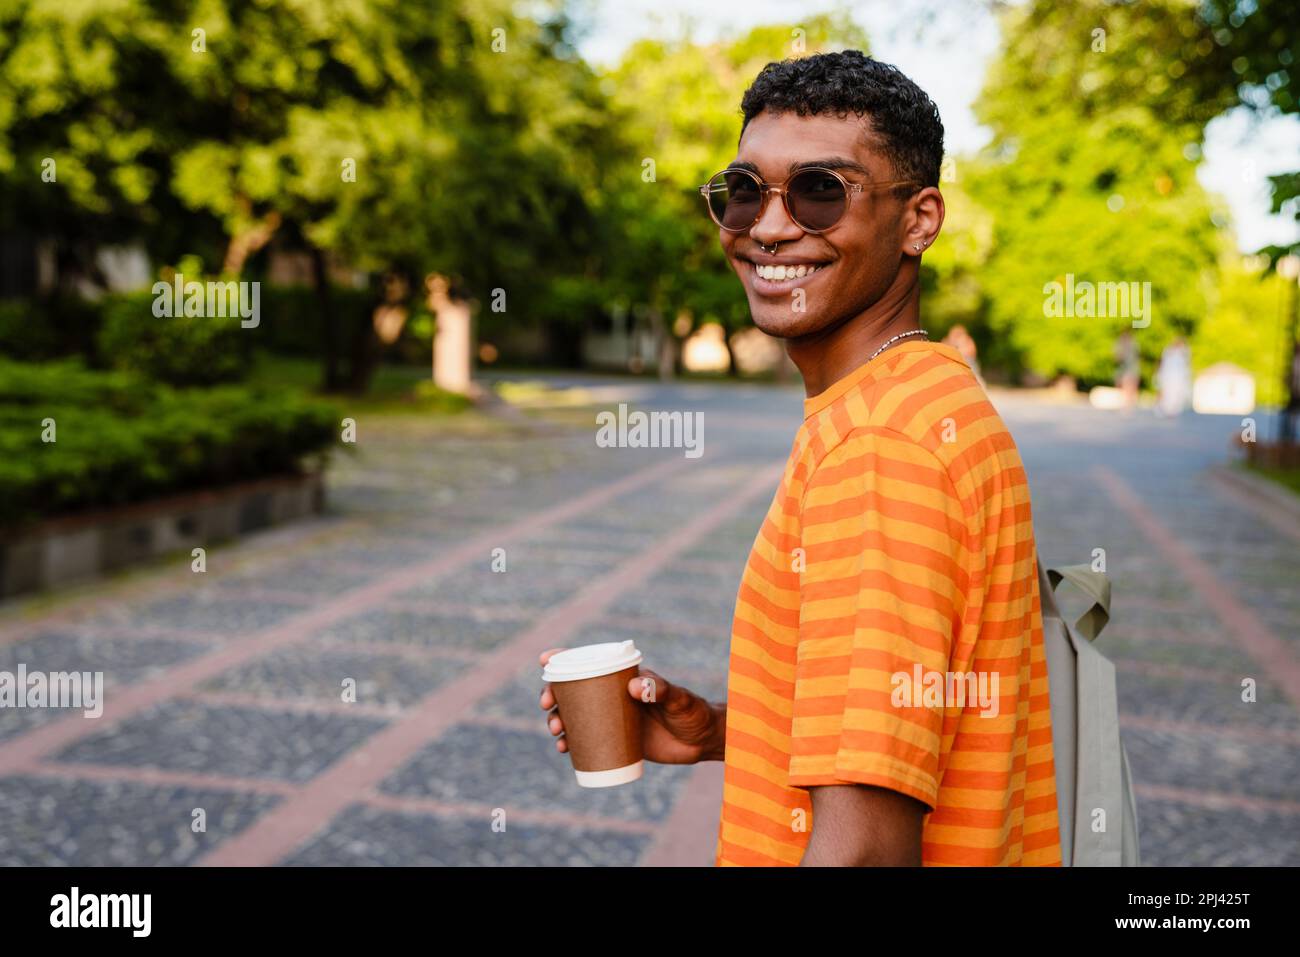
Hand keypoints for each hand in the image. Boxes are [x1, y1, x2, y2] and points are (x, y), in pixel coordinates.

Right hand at [538, 648, 723, 764]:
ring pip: (575, 715)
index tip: (545, 660)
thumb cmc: (693, 712)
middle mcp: (614, 695)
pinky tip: (564, 748)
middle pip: (574, 690)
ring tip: (558, 732)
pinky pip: (587, 739)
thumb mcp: (679, 699)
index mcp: (624, 677)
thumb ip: (662, 690)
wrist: (703, 742)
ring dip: (559, 720)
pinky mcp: (615, 740)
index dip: (564, 659)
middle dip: (553, 695)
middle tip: (549, 707)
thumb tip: (635, 687)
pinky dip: (572, 742)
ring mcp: (612, 718)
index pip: (591, 662)